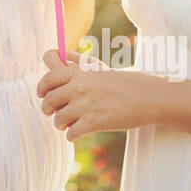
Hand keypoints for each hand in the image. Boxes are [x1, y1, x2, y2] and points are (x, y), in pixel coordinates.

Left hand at [36, 48, 153, 139]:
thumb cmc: (125, 82)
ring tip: (67, 124)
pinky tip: (77, 133)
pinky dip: (72, 135)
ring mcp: (85, 105)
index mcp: (80, 72)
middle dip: (47, 109)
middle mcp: (79, 87)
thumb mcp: (100, 67)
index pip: (48, 78)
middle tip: (52, 113)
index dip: (41, 88)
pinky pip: (71, 133)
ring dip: (60, 124)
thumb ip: (77, 63)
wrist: (149, 98)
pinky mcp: (94, 122)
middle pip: (48, 100)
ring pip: (58, 119)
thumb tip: (59, 55)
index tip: (42, 94)